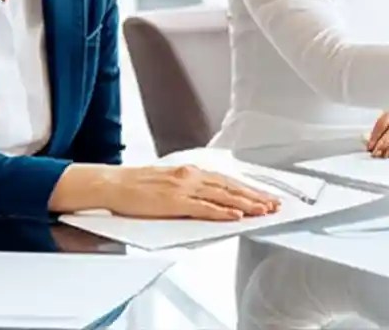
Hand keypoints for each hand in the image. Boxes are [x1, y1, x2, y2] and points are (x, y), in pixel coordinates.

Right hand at [105, 165, 281, 219]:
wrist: (113, 184)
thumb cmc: (136, 185)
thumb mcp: (169, 180)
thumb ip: (190, 186)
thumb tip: (209, 195)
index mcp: (190, 171)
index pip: (227, 180)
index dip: (248, 188)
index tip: (265, 195)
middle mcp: (191, 176)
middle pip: (231, 187)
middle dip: (255, 196)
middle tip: (274, 204)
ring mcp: (184, 188)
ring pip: (223, 196)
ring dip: (246, 204)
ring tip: (263, 211)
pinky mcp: (175, 202)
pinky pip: (204, 208)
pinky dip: (223, 212)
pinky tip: (236, 216)